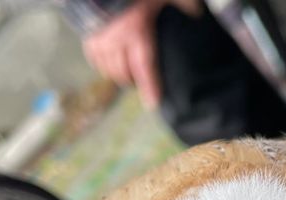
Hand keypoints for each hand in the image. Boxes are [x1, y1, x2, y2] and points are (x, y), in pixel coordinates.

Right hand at [81, 0, 199, 108]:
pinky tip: (110, 67)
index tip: (153, 104)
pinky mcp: (88, 34)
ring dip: (120, 76)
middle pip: (126, 73)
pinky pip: (94, 59)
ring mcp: (101, 38)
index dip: (150, 86)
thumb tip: (197, 13)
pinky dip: (103, 66)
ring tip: (129, 79)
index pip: (145, 66)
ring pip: (109, 69)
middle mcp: (117, 39)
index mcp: (137, 32)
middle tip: (144, 88)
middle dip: (135, 83)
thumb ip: (182, 3)